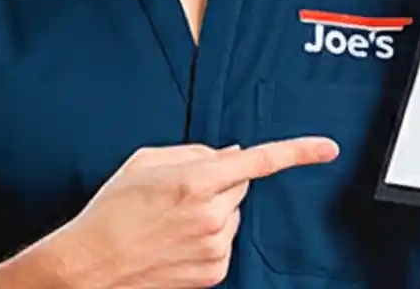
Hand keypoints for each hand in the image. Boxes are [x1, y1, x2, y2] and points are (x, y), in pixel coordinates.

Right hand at [46, 137, 338, 287]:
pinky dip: (207, 238)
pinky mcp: (214, 271)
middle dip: (220, 183)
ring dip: (213, 212)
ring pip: (232, 215)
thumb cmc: (111, 211)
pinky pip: (225, 243)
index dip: (299, 152)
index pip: (259, 161)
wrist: (90, 265)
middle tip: (179, 195)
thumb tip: (231, 154)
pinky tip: (175, 242)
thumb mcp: (145, 163)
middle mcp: (212, 215)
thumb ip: (194, 152)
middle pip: (240, 185)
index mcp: (196, 181)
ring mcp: (215, 247)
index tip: (328, 148)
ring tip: (170, 223)